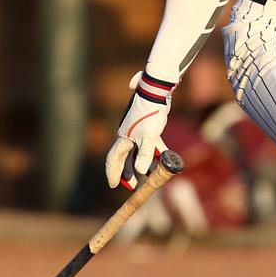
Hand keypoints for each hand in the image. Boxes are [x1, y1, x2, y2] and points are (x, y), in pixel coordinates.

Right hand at [104, 73, 170, 187]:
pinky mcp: (150, 128)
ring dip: (143, 165)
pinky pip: (151, 145)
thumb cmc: (150, 112)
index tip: (113, 185)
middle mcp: (129, 136)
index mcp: (123, 138)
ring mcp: (139, 132)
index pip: (114, 159)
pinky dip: (155, 154)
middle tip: (133, 186)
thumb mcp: (149, 135)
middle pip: (126, 158)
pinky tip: (163, 162)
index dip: (113, 173)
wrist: (157, 91)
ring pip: (139, 153)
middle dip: (128, 172)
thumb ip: (145, 154)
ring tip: (149, 178)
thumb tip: (141, 172)